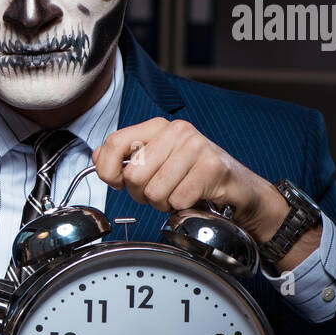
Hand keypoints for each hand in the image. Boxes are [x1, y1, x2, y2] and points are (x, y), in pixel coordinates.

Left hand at [91, 118, 318, 270]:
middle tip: (159, 192)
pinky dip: (181, 208)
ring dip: (163, 203)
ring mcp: (196, 147)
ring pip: (154, 191)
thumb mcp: (155, 162)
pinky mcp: (212, 168)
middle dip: (141, 194)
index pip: (114, 143)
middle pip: (133, 175)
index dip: (108, 170)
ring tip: (178, 194)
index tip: (117, 182)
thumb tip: (97, 158)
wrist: (238, 189)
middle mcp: (177, 131)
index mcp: (158, 127)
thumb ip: (124, 158)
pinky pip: (177, 200)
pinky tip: (193, 198)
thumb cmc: (193, 176)